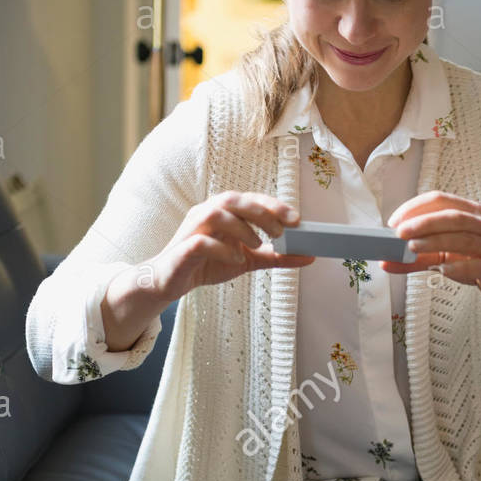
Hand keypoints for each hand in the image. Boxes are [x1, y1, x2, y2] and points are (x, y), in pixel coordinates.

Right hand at [152, 191, 314, 303]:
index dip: (274, 205)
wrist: (171, 280)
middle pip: (234, 199)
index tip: (297, 220)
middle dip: (260, 212)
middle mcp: (207, 213)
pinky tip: (235, 259)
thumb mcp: (248, 260)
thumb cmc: (208, 263)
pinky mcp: (183, 248)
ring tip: (256, 245)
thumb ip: (276, 256)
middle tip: (281, 232)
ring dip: (241, 228)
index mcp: (224, 212)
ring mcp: (193, 228)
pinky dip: (221, 248)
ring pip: (215, 213)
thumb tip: (308, 255)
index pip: (250, 199)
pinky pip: (200, 241)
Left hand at [380, 190, 480, 306]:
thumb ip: (414, 258)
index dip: (415, 208)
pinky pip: (476, 265)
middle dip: (423, 223)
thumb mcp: (441, 256)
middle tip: (399, 232)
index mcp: (468, 212)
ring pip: (462, 239)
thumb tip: (385, 261)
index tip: (394, 221)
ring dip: (435, 242)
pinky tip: (442, 270)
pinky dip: (457, 267)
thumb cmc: (472, 261)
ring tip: (412, 249)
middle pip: (451, 216)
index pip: (439, 200)